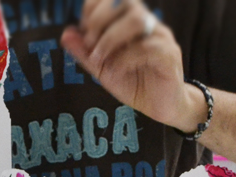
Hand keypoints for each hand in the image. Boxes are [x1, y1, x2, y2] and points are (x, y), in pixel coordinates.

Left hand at [60, 0, 205, 132]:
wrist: (161, 107)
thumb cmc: (135, 84)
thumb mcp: (103, 70)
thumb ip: (85, 53)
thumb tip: (66, 34)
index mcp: (130, 21)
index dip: (93, 9)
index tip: (84, 33)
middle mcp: (147, 24)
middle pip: (125, 2)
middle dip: (100, 20)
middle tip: (90, 45)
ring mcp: (161, 37)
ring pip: (137, 20)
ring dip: (111, 38)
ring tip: (100, 59)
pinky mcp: (170, 55)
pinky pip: (147, 47)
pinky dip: (126, 58)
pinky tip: (117, 71)